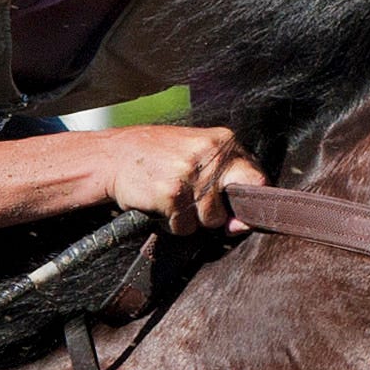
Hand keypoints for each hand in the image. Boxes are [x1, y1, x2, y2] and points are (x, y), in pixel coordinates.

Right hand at [98, 126, 266, 235]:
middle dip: (216, 212)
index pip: (257, 179)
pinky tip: (159, 203)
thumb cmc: (155, 157)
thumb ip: (224, 181)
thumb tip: (242, 225)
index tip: (235, 209)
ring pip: (209, 220)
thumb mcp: (195, 154)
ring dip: (190, 218)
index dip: (247, 201)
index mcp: (222, 141)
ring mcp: (191, 174)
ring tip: (172, 197)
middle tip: (193, 199)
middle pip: (233, 204)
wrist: (112, 155)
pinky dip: (171, 224)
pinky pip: (184, 227)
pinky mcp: (173, 194)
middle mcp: (211, 154)